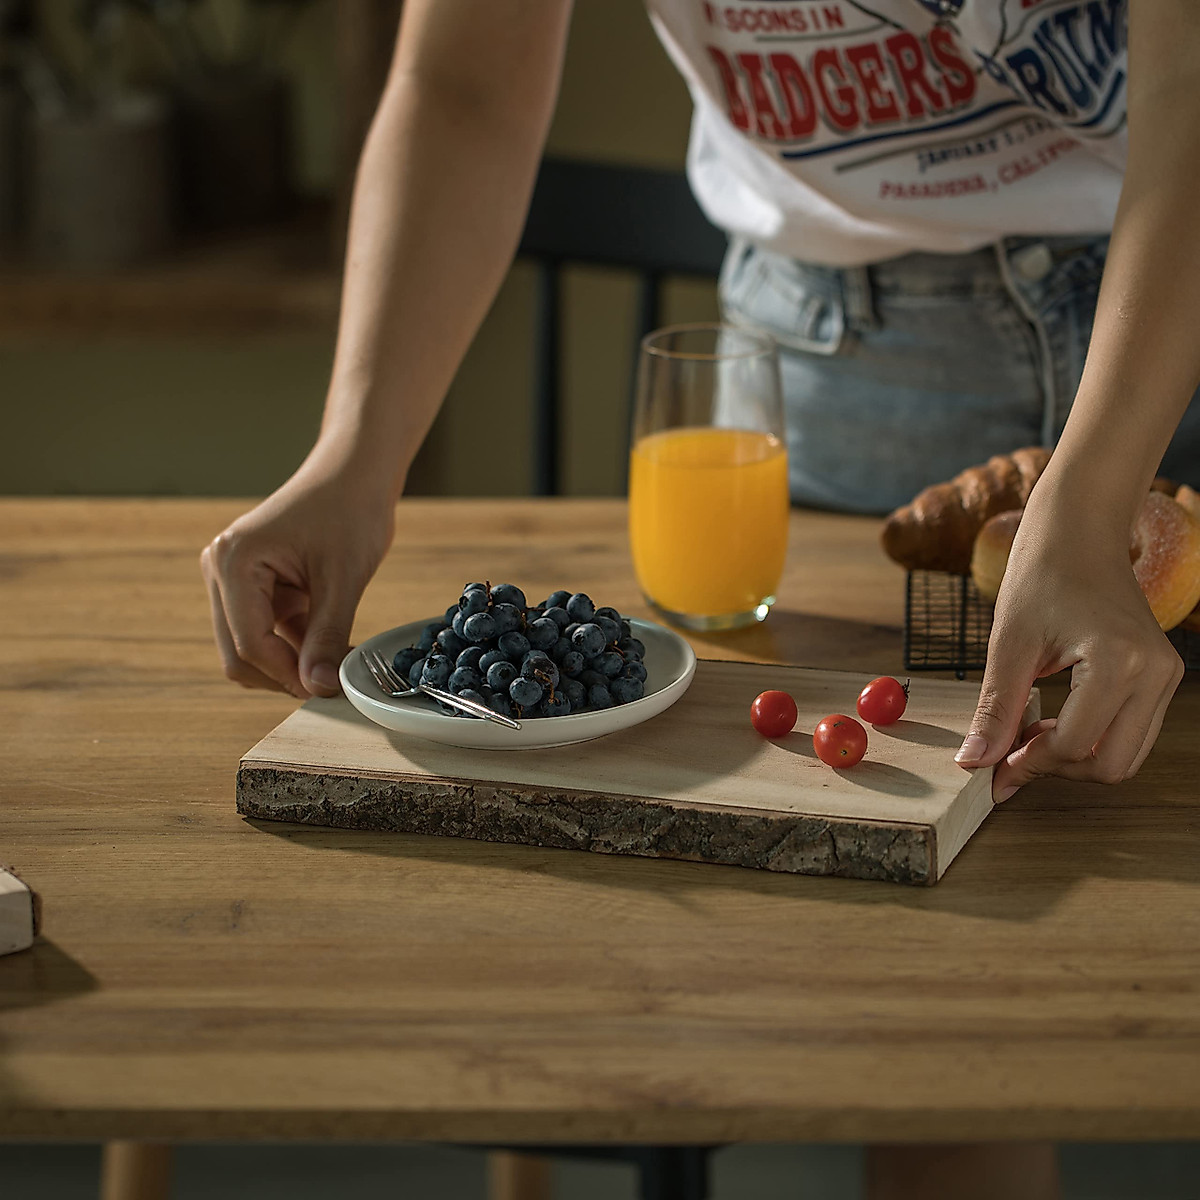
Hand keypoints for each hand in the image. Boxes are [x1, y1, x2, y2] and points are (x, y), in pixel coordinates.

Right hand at [200, 452, 395, 698]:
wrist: (353, 475)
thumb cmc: (349, 511)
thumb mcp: (343, 578)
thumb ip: (327, 635)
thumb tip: (318, 687)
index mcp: (234, 561)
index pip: (249, 643)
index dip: (289, 675)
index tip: (328, 689)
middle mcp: (220, 569)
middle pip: (238, 653)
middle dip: (285, 674)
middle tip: (332, 683)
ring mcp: (230, 578)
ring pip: (250, 647)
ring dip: (291, 661)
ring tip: (337, 659)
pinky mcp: (249, 585)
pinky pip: (264, 632)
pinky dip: (295, 646)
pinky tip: (331, 645)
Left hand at [954, 500, 1183, 801]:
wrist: (1078, 532)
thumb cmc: (1041, 575)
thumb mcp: (1007, 645)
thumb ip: (994, 709)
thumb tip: (973, 762)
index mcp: (1119, 661)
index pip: (1076, 745)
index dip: (1028, 764)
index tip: (993, 770)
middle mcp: (1155, 673)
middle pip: (1112, 764)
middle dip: (1057, 769)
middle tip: (1011, 753)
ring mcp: (1165, 675)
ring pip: (1126, 755)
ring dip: (1076, 759)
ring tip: (1030, 732)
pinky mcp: (1161, 675)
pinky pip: (1132, 732)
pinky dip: (1093, 740)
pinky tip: (1055, 721)